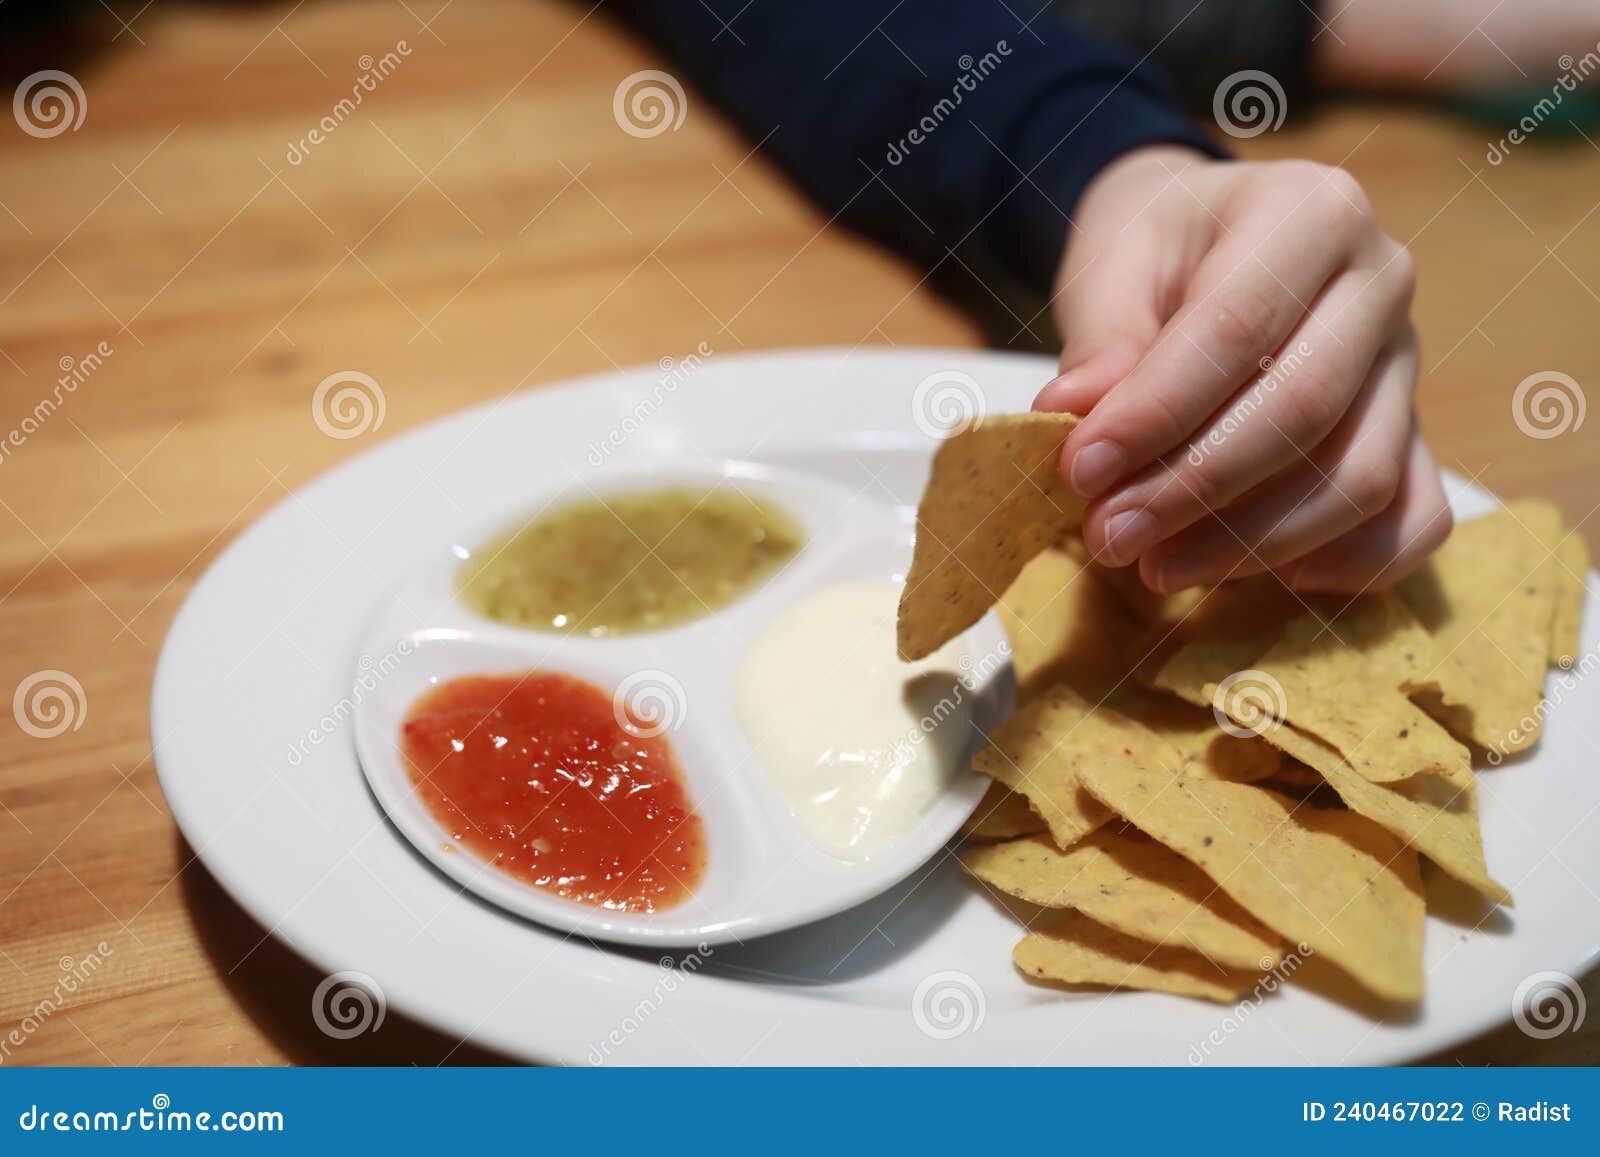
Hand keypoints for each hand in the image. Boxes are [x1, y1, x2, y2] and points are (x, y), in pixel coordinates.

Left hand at [1035, 145, 1451, 593]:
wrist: (1213, 236)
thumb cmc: (1159, 249)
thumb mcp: (1112, 265)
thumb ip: (1102, 339)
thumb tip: (1077, 412)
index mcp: (1312, 213)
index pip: (1237, 329)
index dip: (1155, 413)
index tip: (1080, 471)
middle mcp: (1382, 283)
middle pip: (1304, 410)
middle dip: (1196, 489)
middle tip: (1109, 536)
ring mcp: (1408, 366)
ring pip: (1360, 479)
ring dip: (1253, 544)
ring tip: (1156, 567)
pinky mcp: (1417, 435)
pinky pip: (1414, 519)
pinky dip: (1350, 565)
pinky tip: (1264, 578)